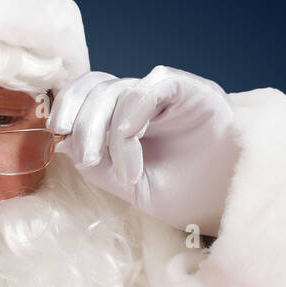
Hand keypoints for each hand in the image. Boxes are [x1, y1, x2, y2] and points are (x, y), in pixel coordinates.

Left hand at [47, 65, 240, 235]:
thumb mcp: (130, 186)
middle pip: (95, 89)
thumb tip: (63, 142)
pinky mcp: (187, 88)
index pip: (85, 94)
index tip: (56, 134)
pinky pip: (148, 88)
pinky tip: (135, 154)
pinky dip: (132, 120)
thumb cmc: (186, 192)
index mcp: (124, 117)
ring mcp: (163, 93)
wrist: (230, 198)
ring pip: (117, 91)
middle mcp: (140, 100)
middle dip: (82, 123)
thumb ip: (97, 165)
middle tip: (88, 159)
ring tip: (127, 175)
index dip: (67, 107)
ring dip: (110, 134)